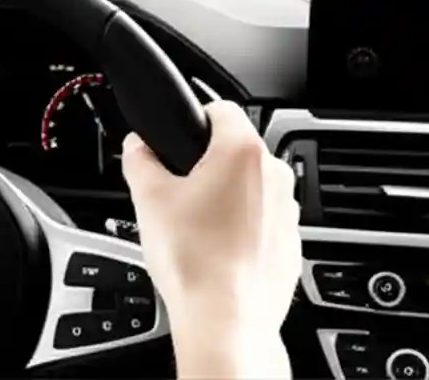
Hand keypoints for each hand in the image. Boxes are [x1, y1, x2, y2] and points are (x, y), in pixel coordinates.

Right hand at [121, 100, 299, 377]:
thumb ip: (140, 160)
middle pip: (236, 151)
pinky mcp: (291, 243)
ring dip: (227, 198)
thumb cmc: (194, 261)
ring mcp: (288, 211)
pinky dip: (243, 229)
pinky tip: (216, 250)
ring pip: (251, 188)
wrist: (225, 319)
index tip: (179, 140)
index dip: (194, 120)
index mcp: (243, 152)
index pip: (221, 109)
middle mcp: (275, 175)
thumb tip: (137, 147)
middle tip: (178, 193)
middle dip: (207, 165)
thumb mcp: (149, 199)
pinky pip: (263, 222)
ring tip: (196, 227)